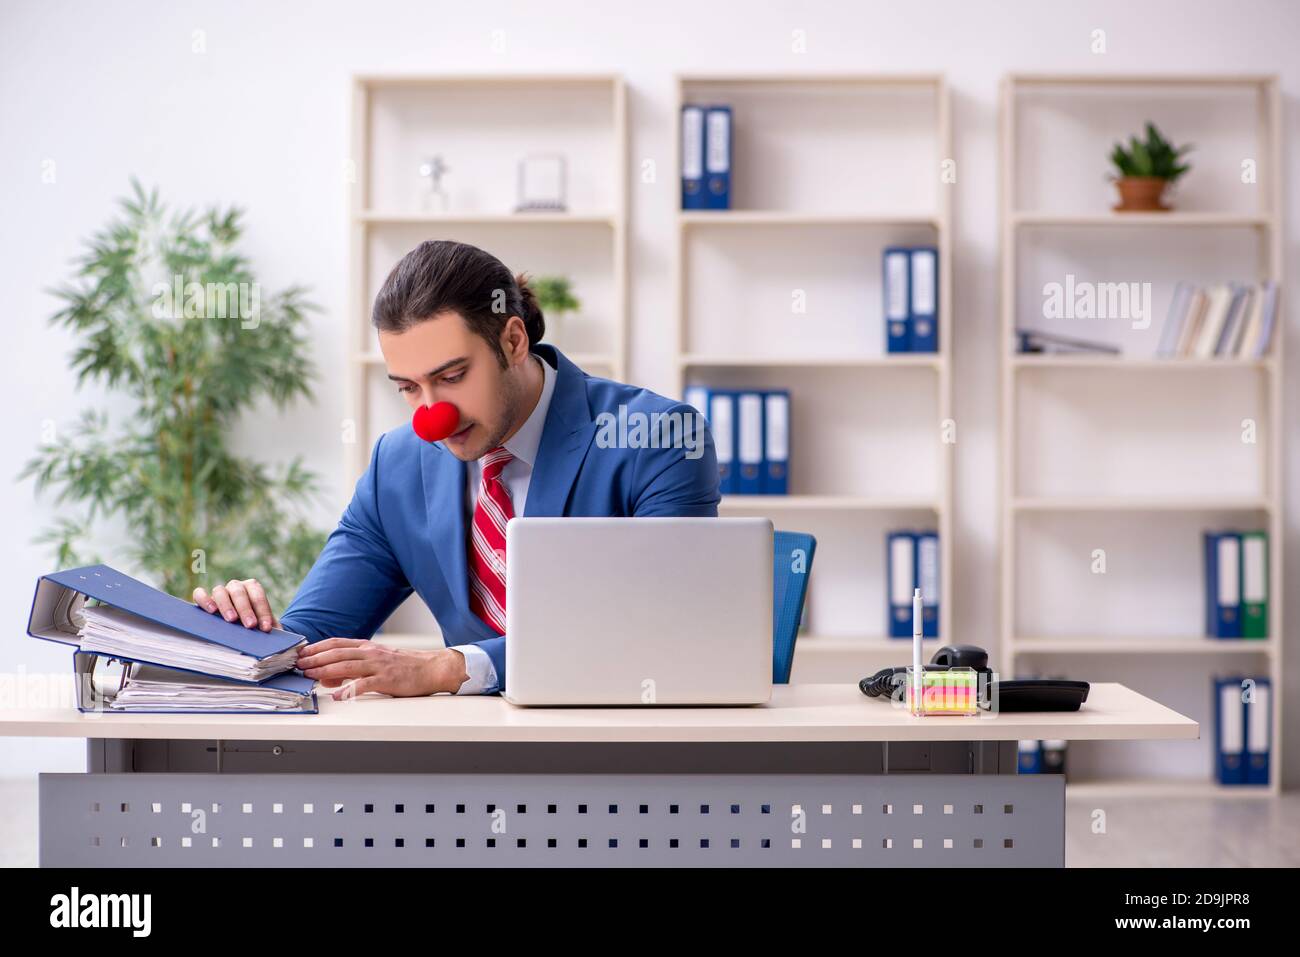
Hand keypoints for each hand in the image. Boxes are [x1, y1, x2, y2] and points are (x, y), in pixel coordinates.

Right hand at [193, 578, 279, 631]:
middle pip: (239, 592)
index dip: (263, 612)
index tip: (266, 628)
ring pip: (220, 591)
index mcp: (253, 588)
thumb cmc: (256, 626)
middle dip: (246, 609)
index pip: (258, 596)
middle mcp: (235, 587)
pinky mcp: (204, 600)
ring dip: (226, 605)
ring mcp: (220, 592)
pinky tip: (211, 611)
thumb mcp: (263, 626)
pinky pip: (199, 594)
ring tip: (231, 620)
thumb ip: (268, 627)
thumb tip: (272, 637)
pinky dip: (204, 600)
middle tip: (250, 625)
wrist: (243, 627)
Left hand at [295, 638, 469, 698]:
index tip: (300, 652)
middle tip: (298, 663)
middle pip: (337, 652)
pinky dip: (348, 690)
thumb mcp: (378, 660)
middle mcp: (371, 653)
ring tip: (309, 675)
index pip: (336, 643)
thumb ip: (354, 666)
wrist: (431, 669)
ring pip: (346, 665)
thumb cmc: (405, 666)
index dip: (316, 647)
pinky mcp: (386, 680)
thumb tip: (329, 675)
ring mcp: (378, 666)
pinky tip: (337, 696)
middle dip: (315, 658)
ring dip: (324, 670)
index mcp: (368, 647)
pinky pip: (363, 685)